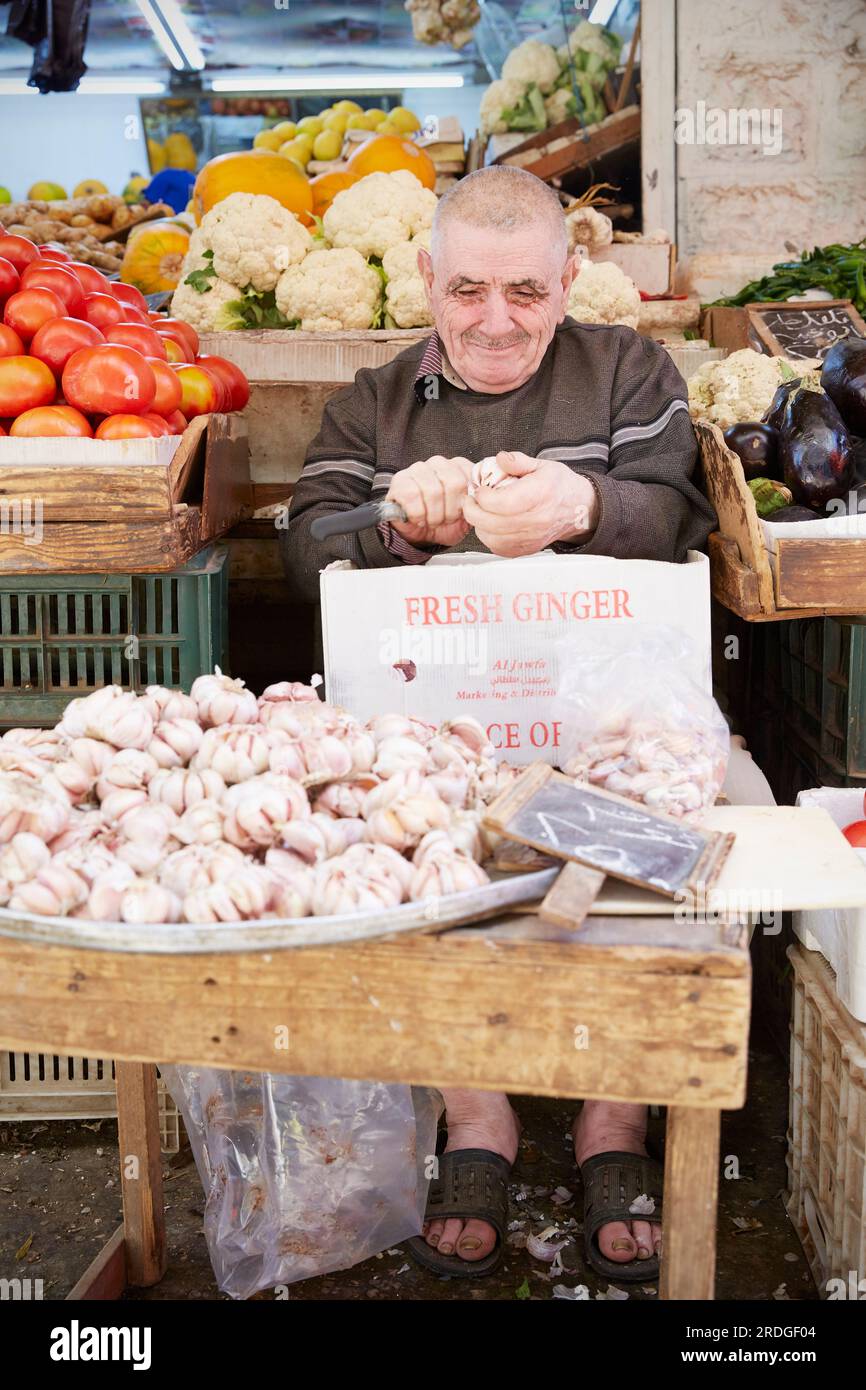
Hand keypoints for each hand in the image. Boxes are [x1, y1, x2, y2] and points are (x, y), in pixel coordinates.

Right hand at [387, 454, 473, 546]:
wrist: (421, 536)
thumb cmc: (444, 522)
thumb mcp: (468, 515)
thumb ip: (478, 502)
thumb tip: (482, 496)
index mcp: (458, 466)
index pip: (470, 478)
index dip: (466, 503)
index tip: (461, 513)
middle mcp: (438, 463)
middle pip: (454, 483)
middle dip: (451, 511)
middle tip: (445, 520)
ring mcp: (417, 469)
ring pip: (433, 491)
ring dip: (434, 515)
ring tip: (431, 521)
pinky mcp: (399, 480)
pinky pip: (412, 496)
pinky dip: (418, 514)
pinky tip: (418, 518)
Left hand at [462, 451, 597, 557]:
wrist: (579, 509)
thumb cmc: (560, 486)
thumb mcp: (542, 465)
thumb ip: (518, 461)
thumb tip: (499, 459)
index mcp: (539, 495)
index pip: (501, 503)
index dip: (483, 496)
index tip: (479, 489)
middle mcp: (536, 520)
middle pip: (492, 523)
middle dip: (473, 511)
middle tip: (471, 501)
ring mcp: (531, 538)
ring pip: (492, 538)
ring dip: (479, 525)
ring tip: (481, 512)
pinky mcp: (527, 549)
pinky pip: (499, 548)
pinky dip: (488, 537)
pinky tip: (490, 525)